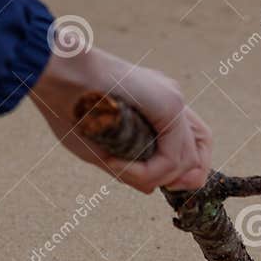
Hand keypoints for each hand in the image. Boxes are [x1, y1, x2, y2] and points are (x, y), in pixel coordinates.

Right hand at [29, 47, 211, 192]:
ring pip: (187, 160)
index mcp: (156, 105)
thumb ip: (129, 167)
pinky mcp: (169, 104)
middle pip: (203, 146)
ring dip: (152, 176)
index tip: (149, 179)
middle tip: (147, 181)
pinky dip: (147, 172)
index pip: (190, 141)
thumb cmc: (67, 106)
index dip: (181, 170)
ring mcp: (173, 100)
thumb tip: (152, 189)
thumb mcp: (101, 147)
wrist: (56, 71)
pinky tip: (117, 163)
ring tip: (118, 168)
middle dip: (186, 177)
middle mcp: (170, 100)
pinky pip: (173, 157)